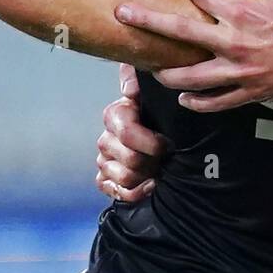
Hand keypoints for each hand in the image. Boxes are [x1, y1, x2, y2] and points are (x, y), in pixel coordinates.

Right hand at [96, 63, 168, 201]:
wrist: (163, 134)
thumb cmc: (159, 110)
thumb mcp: (154, 89)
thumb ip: (138, 79)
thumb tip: (130, 88)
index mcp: (116, 115)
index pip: (127, 132)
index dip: (150, 142)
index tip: (167, 144)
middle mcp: (106, 139)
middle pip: (129, 160)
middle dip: (152, 161)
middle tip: (166, 158)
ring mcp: (104, 161)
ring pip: (124, 178)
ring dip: (146, 176)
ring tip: (159, 169)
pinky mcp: (106, 179)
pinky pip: (116, 192)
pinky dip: (135, 192)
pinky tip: (150, 185)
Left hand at [112, 0, 272, 111]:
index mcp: (243, 12)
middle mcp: (235, 42)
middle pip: (180, 32)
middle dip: (147, 21)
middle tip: (121, 13)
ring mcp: (242, 71)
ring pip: (192, 76)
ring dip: (168, 71)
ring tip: (153, 69)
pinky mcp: (253, 92)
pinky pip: (217, 102)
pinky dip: (198, 103)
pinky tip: (186, 100)